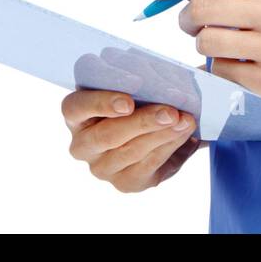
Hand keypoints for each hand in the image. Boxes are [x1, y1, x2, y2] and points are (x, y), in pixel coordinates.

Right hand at [61, 90, 201, 192]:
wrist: (155, 128)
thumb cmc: (137, 97)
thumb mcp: (130, 83)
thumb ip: (135, 78)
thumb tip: (159, 78)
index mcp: (76, 113)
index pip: (75, 107)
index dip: (100, 104)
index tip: (128, 102)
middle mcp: (82, 144)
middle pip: (107, 135)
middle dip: (142, 122)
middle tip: (171, 112)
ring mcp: (101, 167)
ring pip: (131, 152)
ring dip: (162, 135)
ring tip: (185, 120)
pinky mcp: (124, 183)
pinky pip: (147, 167)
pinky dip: (170, 147)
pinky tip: (185, 133)